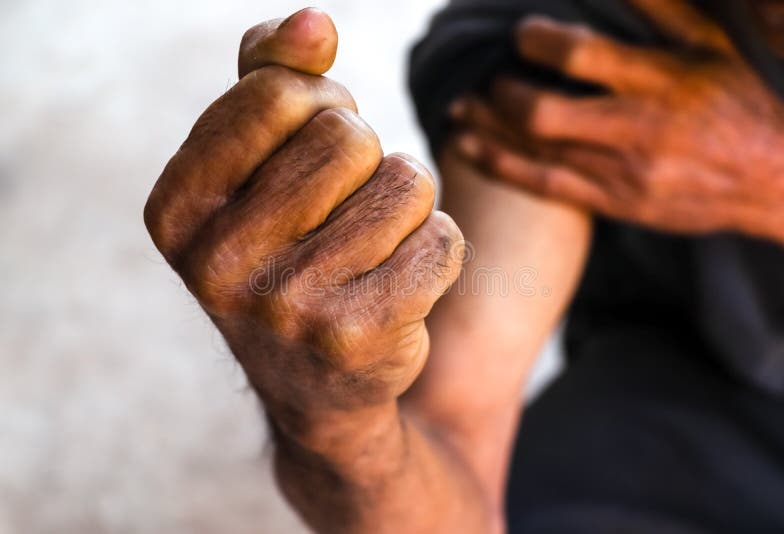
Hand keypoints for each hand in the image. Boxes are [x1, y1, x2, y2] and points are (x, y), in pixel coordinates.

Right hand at [144, 8, 462, 456]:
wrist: (315, 383)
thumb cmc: (287, 250)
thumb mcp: (256, 167)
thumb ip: (270, 80)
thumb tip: (314, 21)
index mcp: (178, 209)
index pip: (277, 95)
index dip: (319, 109)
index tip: (310, 152)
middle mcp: (218, 263)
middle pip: (348, 137)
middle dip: (366, 161)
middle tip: (345, 209)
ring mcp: (287, 306)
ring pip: (406, 183)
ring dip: (405, 206)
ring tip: (370, 248)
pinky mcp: (359, 337)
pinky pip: (442, 240)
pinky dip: (436, 250)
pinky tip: (398, 284)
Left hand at [450, 0, 783, 250]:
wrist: (778, 181)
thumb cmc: (746, 102)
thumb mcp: (718, 46)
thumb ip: (665, 10)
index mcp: (662, 82)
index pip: (580, 55)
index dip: (537, 41)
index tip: (520, 35)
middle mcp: (636, 129)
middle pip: (540, 112)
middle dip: (498, 92)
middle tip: (481, 78)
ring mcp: (622, 173)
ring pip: (533, 151)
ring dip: (485, 127)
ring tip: (456, 109)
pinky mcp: (615, 203)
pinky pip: (543, 186)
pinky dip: (498, 165)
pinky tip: (467, 148)